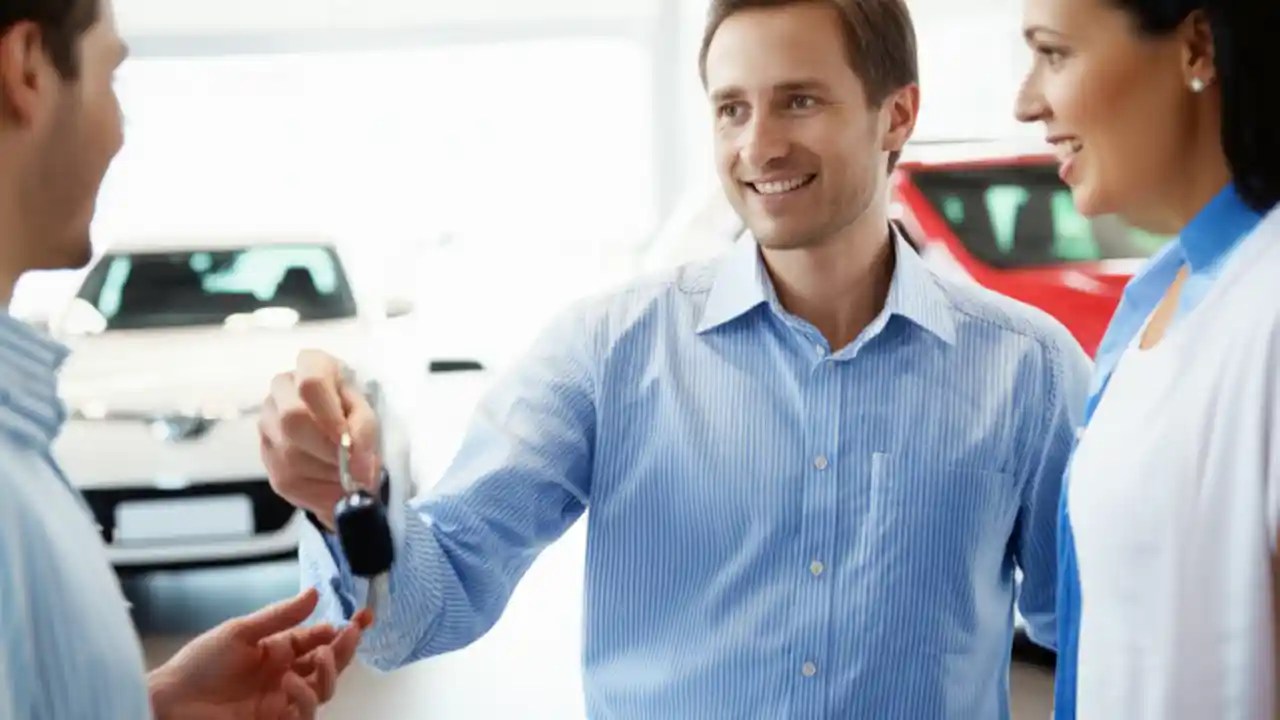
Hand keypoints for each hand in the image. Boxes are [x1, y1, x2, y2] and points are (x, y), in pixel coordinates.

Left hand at [148, 588, 372, 719]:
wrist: (170, 701)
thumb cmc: (198, 665)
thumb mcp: (240, 631)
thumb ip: (280, 616)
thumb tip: (315, 594)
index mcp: (279, 651)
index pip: (320, 639)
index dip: (343, 629)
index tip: (361, 616)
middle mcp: (286, 675)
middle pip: (330, 665)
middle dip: (346, 648)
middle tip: (352, 632)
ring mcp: (282, 701)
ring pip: (324, 690)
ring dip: (329, 673)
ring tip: (320, 657)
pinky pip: (306, 715)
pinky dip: (304, 698)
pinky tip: (289, 683)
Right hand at [260, 350, 382, 529]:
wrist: (341, 436)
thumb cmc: (355, 417)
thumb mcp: (369, 416)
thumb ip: (364, 435)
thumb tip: (357, 469)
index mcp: (312, 365)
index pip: (312, 382)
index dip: (330, 415)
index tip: (347, 440)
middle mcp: (281, 388)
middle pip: (292, 419)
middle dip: (327, 449)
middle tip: (350, 464)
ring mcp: (267, 421)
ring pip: (289, 454)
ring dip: (326, 472)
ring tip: (347, 474)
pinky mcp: (265, 455)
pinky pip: (287, 479)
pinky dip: (318, 489)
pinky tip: (333, 484)